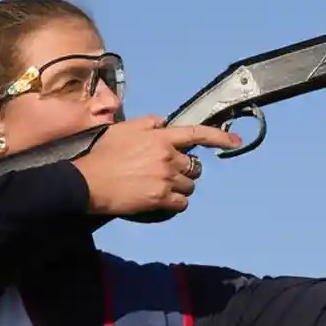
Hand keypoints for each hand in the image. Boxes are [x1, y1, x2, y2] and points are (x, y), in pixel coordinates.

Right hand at [70, 115, 241, 216]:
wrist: (90, 182)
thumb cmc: (104, 154)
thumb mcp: (124, 128)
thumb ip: (148, 123)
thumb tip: (164, 122)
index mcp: (161, 138)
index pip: (197, 134)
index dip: (219, 137)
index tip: (235, 141)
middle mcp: (168, 157)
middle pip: (193, 165)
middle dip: (185, 168)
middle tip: (167, 172)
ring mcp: (166, 178)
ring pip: (190, 184)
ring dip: (181, 185)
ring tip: (161, 186)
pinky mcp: (161, 198)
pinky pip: (182, 202)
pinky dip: (177, 202)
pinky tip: (164, 200)